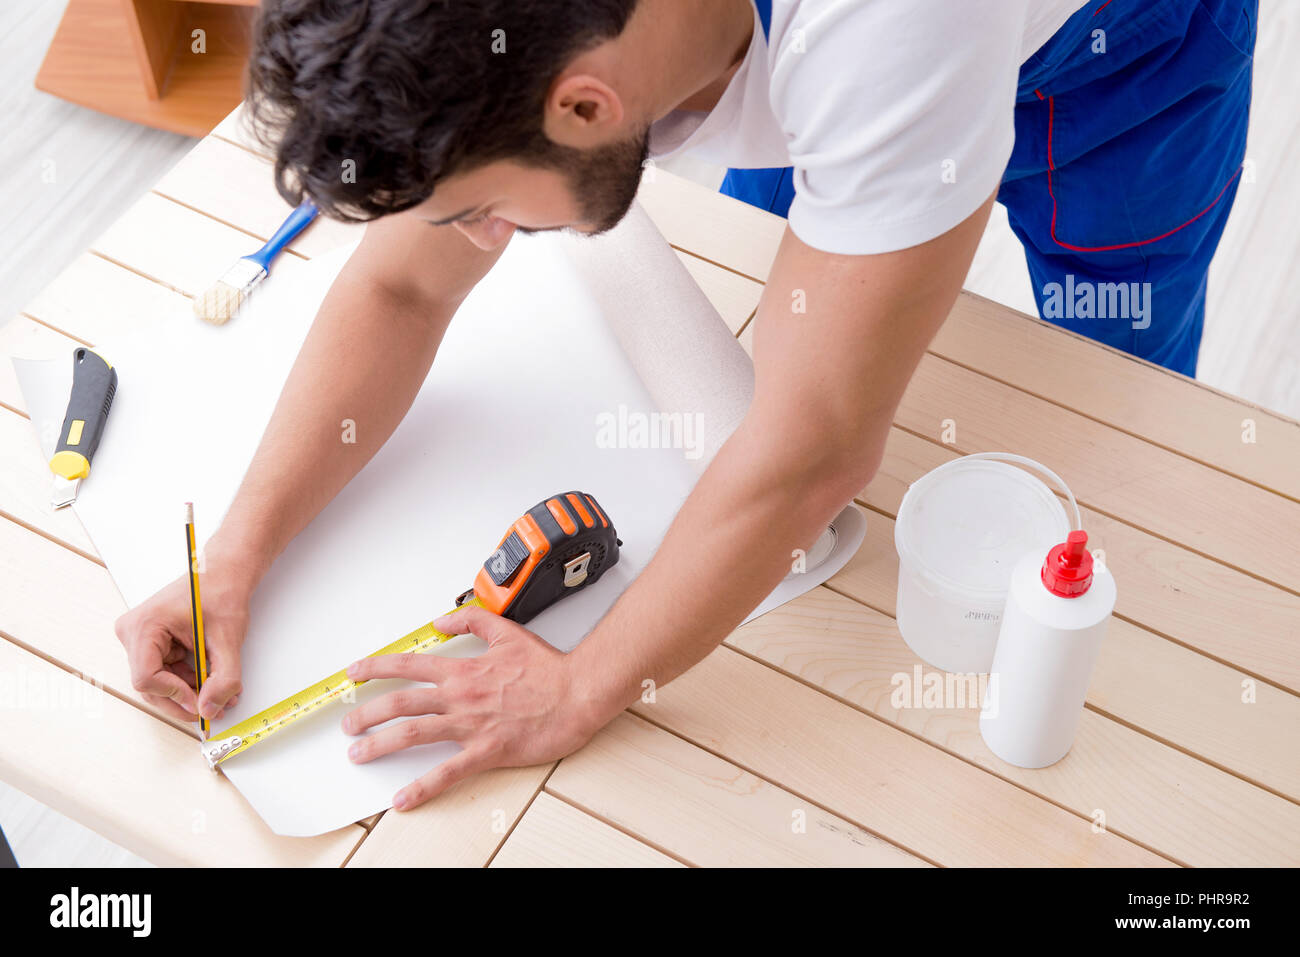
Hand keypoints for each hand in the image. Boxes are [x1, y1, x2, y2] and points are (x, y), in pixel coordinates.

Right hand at [113, 543, 256, 722]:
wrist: (224, 574)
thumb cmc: (221, 594)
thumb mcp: (228, 640)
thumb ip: (223, 678)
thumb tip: (210, 709)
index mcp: (145, 625)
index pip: (146, 677)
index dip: (175, 694)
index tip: (201, 703)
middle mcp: (133, 631)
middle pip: (149, 684)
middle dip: (183, 698)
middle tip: (211, 707)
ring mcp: (138, 637)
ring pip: (158, 681)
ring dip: (188, 691)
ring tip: (218, 693)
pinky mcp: (149, 641)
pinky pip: (164, 671)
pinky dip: (186, 680)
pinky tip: (208, 679)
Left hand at [342, 605, 609, 810]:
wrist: (577, 693)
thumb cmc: (548, 668)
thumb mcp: (507, 632)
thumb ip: (471, 623)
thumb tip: (442, 621)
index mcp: (464, 670)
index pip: (408, 665)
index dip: (375, 668)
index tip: (354, 673)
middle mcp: (460, 696)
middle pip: (401, 702)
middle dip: (366, 713)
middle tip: (347, 724)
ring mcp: (471, 725)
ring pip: (413, 733)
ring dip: (380, 744)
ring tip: (359, 754)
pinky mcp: (487, 751)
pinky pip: (448, 772)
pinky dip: (422, 787)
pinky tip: (402, 798)